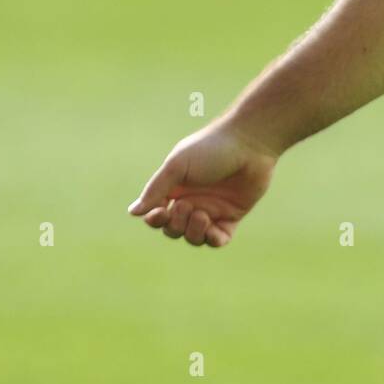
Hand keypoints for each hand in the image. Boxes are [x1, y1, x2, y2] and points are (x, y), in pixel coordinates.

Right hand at [127, 117, 277, 247]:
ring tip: (201, 215)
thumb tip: (132, 212)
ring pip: (194, 237)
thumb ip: (156, 189)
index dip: (155, 220)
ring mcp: (212, 209)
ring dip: (193, 232)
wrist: (250, 144)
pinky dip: (212, 239)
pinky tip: (212, 228)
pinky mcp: (232, 216)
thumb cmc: (212, 148)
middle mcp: (192, 200)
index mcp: (176, 187)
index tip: (159, 213)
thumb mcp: (178, 166)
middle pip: (173, 229)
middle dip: (175, 225)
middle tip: (185, 206)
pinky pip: (218, 239)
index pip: (157, 214)